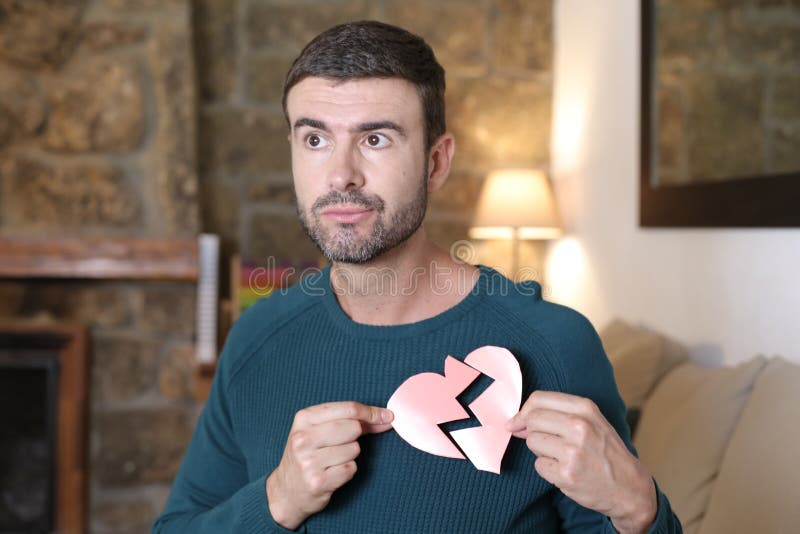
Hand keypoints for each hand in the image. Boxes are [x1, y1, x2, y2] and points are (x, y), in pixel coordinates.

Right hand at [266, 401, 392, 529]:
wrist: (286, 490)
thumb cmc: (308, 454)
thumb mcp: (318, 429)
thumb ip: (348, 419)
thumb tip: (385, 417)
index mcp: (304, 418)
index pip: (348, 408)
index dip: (371, 412)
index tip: (386, 416)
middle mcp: (304, 438)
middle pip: (354, 427)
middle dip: (357, 435)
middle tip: (343, 443)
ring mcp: (309, 461)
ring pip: (354, 449)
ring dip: (350, 455)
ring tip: (332, 460)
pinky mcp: (318, 482)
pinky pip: (350, 469)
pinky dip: (347, 471)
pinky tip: (331, 472)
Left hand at [506, 391, 656, 533]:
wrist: (630, 487)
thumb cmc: (605, 451)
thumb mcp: (591, 421)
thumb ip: (557, 413)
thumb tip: (516, 421)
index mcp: (585, 408)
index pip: (538, 399)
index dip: (524, 411)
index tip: (519, 421)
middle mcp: (580, 426)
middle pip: (532, 420)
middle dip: (532, 432)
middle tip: (548, 443)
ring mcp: (573, 451)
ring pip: (532, 442)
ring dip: (541, 451)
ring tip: (562, 457)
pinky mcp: (567, 475)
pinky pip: (539, 466)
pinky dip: (548, 470)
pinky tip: (565, 471)